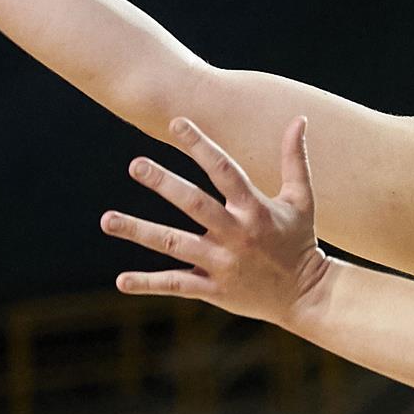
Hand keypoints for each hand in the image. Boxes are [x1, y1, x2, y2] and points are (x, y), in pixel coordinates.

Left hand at [102, 117, 330, 326]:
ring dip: (139, 231)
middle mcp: (236, 234)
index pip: (225, 171)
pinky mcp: (214, 289)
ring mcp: (223, 263)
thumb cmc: (300, 240)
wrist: (306, 295)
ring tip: (107, 219)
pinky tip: (121, 280)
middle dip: (165, 184)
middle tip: (136, 164)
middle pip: (195, 204)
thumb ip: (294, 159)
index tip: (176, 122)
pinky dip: (148, 284)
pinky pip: (177, 285)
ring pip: (175, 244)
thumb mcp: (301, 199)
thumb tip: (300, 118)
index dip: (201, 145)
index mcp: (255, 209)